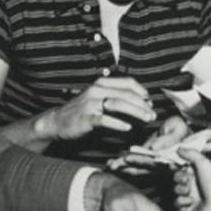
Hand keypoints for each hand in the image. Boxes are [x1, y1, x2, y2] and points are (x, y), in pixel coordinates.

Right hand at [41, 77, 155, 140]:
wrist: (57, 122)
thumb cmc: (82, 111)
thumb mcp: (99, 98)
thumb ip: (117, 97)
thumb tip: (143, 103)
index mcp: (102, 83)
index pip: (128, 82)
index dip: (142, 92)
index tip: (151, 103)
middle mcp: (97, 90)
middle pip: (127, 94)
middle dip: (143, 105)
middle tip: (153, 115)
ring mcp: (91, 103)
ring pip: (119, 104)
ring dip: (136, 112)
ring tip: (146, 120)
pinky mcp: (86, 117)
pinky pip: (105, 119)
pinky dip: (118, 123)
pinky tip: (127, 128)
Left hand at [107, 115, 193, 173]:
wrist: (183, 130)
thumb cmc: (182, 129)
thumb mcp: (178, 128)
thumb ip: (169, 139)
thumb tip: (154, 148)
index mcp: (171, 158)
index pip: (153, 162)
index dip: (140, 161)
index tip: (127, 159)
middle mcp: (162, 164)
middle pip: (143, 168)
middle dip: (127, 167)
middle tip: (113, 165)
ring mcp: (155, 164)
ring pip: (138, 168)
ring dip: (124, 167)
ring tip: (111, 164)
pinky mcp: (150, 160)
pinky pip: (137, 163)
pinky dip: (126, 162)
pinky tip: (115, 161)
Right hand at [174, 148, 210, 210]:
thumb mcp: (204, 164)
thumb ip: (191, 154)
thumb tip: (179, 148)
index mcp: (199, 173)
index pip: (183, 166)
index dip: (177, 165)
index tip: (173, 164)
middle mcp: (194, 183)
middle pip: (177, 177)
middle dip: (178, 177)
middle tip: (186, 180)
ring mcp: (191, 195)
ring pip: (176, 189)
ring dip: (181, 190)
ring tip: (189, 192)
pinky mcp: (187, 207)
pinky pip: (177, 202)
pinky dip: (183, 202)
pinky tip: (192, 202)